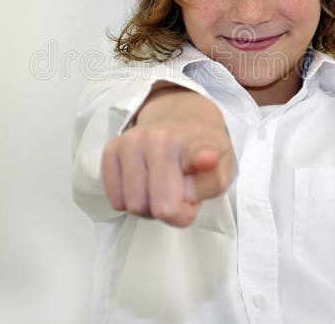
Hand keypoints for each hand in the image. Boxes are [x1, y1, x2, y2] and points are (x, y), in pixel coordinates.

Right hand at [101, 86, 233, 227]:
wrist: (177, 123)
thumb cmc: (199, 154)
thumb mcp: (223, 169)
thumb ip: (214, 181)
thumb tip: (205, 162)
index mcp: (195, 142)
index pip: (197, 151)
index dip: (201, 158)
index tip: (208, 158)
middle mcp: (160, 137)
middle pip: (162, 207)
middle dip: (173, 212)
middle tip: (180, 196)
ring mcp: (132, 142)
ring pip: (135, 205)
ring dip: (150, 207)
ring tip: (162, 188)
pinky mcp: (111, 150)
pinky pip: (116, 200)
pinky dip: (130, 200)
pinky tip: (144, 183)